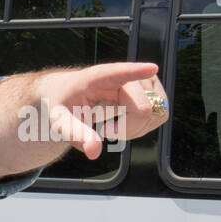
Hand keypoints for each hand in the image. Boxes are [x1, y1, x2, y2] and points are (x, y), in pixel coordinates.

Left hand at [38, 62, 168, 158]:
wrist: (68, 94)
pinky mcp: (152, 89)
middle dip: (126, 129)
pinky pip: (160, 115)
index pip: (118, 73)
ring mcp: (142, 80)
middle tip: (103, 132)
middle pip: (143, 109)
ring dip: (135, 129)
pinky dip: (143, 127)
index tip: (151, 69)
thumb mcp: (60, 121)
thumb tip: (94, 151)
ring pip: (155, 113)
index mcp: (97, 78)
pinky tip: (124, 125)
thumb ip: (76, 135)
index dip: (136, 71)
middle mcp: (125, 75)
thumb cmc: (64, 105)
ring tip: (112, 127)